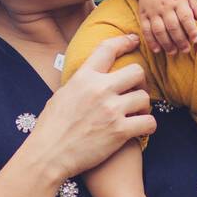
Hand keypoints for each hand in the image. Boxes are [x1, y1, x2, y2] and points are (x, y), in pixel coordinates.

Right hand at [28, 33, 157, 178]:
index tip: (134, 40)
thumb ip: (79, 83)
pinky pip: (149, 122)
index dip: (124, 41)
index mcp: (83, 77)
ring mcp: (111, 110)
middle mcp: (99, 89)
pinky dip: (148, 125)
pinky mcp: (120, 131)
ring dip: (143, 106)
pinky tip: (141, 128)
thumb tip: (89, 75)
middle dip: (140, 81)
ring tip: (137, 113)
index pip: (107, 49)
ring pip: (144, 97)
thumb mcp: (61, 95)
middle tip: (136, 91)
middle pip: (136, 71)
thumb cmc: (51, 128)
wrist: (48, 155)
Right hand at [137, 0, 196, 53]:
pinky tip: (157, 50)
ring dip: (166, 43)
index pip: (186, 17)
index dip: (191, 30)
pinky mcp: (143, 15)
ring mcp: (153, 11)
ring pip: (159, 30)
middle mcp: (165, 6)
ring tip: (173, 52)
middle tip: (186, 50)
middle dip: (180, 40)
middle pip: (173, 26)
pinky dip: (150, 41)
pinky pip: (146, 30)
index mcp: (178, 0)